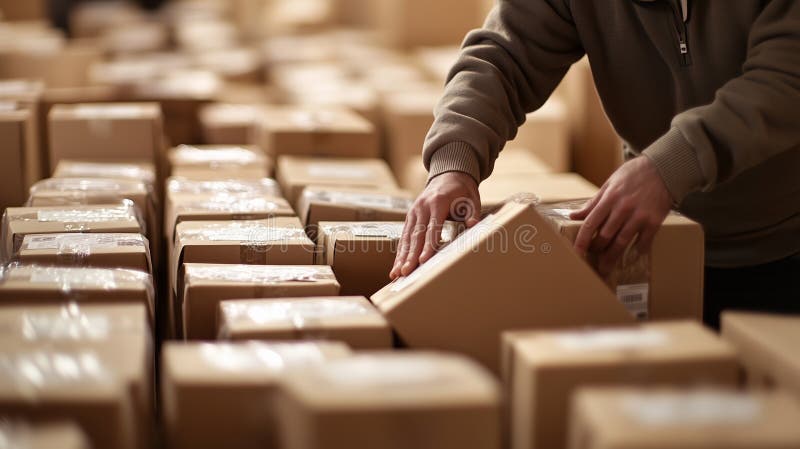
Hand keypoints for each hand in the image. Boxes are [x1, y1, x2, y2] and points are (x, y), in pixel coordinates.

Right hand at [390, 171, 480, 278]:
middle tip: (405, 272)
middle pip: (416, 235)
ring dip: (401, 256)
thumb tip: (472, 225)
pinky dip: (400, 251)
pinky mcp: (410, 216)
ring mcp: (414, 211)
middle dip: (410, 256)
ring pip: (406, 237)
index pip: (432, 228)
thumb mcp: (472, 199)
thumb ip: (472, 213)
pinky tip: (397, 264)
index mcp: (437, 202)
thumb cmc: (462, 190)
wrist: (449, 174)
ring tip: (396, 273)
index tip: (423, 261)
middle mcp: (422, 207)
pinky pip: (404, 235)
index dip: (428, 246)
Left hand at [571, 156, 672, 275]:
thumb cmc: (633, 175)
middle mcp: (623, 208)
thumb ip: (593, 202)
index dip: (582, 240)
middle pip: (605, 236)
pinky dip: (637, 251)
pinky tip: (631, 257)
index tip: (576, 253)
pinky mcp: (655, 221)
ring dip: (612, 257)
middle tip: (591, 263)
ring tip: (606, 268)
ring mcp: (640, 215)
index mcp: (609, 198)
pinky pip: (644, 241)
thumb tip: (573, 215)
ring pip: (622, 242)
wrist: (664, 168)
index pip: (590, 223)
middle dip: (596, 251)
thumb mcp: (610, 184)